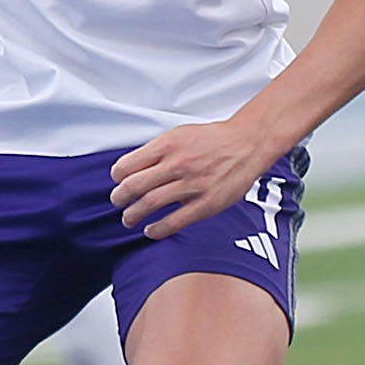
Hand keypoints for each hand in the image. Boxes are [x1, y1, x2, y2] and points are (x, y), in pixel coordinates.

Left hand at [111, 119, 282, 239]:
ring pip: (150, 204)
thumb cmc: (214, 140)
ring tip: (129, 219)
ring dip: (133, 215)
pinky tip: (151, 230)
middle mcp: (178, 164)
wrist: (248, 144)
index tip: (117, 182)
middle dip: (120, 198)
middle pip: (134, 186)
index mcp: (168, 145)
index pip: (128, 165)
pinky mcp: (206, 203)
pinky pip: (175, 221)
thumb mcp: (180, 134)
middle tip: (118, 202)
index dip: (117, 177)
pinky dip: (157, 229)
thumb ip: (158, 150)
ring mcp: (192, 185)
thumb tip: (135, 167)